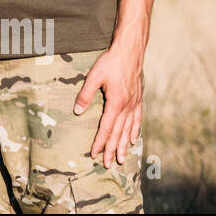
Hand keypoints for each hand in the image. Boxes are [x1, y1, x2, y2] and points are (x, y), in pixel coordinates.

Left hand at [74, 45, 143, 168]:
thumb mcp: (94, 76)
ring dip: (124, 145)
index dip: (100, 142)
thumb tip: (78, 111)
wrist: (130, 51)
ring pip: (129, 129)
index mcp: (116, 103)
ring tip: (122, 159)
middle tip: (109, 165)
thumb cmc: (110, 62)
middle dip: (113, 150)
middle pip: (118, 133)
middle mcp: (127, 106)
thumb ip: (85, 95)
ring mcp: (135, 104)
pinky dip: (135, 131)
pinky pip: (137, 120)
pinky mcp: (138, 99)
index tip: (95, 154)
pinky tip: (133, 139)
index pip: (106, 128)